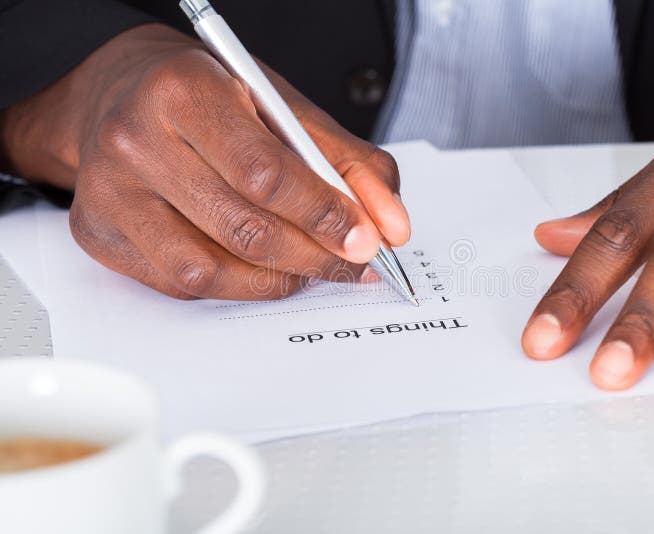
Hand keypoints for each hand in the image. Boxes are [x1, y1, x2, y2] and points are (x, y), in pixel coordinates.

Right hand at [0, 24, 408, 299]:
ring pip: (207, 272)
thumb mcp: (286, 109)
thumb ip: (349, 164)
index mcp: (186, 92)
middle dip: (313, 258)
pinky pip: (180, 286)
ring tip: (308, 269)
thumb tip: (392, 227)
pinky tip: (257, 268)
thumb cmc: (211, 98)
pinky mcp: (99, 235)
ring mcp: (110, 194)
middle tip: (351, 264)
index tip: (366, 241)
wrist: (122, 93)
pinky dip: (233, 286)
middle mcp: (136, 141)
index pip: (266, 173)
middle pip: (242, 229)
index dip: (324, 215)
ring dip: (276, 281)